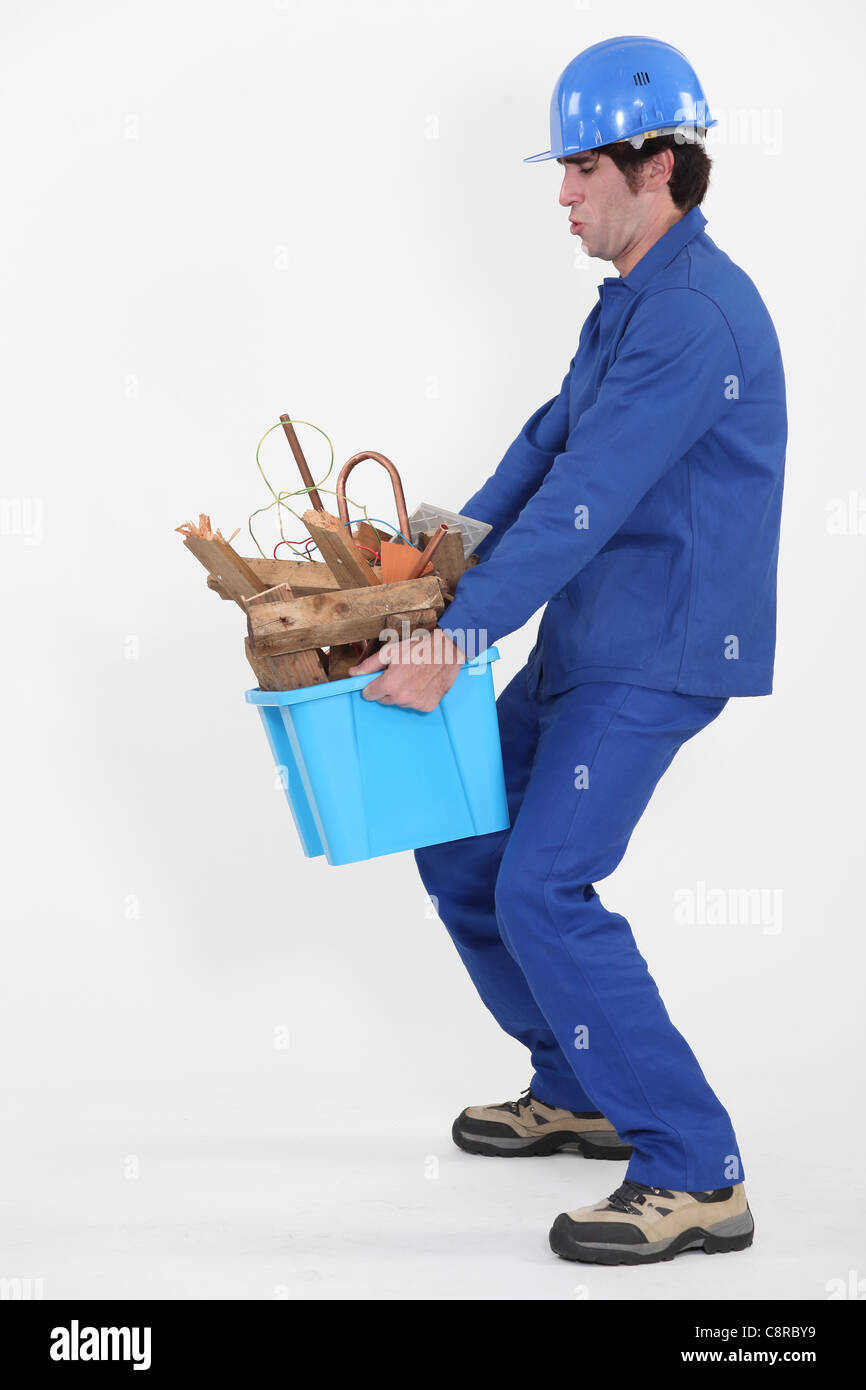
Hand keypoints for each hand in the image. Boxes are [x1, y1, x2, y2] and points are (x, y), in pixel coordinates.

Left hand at [348, 627, 464, 710]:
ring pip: (400, 702)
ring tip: (413, 676)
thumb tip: (353, 673)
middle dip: (388, 688)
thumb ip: (369, 665)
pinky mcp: (428, 706)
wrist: (447, 650)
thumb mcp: (390, 651)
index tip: (377, 679)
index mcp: (389, 684)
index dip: (372, 684)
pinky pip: (415, 704)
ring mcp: (416, 704)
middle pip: (384, 699)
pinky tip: (423, 683)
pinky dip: (417, 696)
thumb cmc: (419, 648)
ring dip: (403, 692)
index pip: (369, 694)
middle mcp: (402, 698)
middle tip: (399, 673)